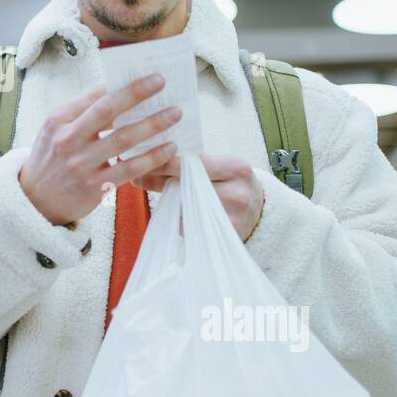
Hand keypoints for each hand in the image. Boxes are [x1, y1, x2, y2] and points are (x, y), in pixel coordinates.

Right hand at [18, 74, 182, 226]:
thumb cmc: (52, 158)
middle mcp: (67, 140)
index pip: (92, 97)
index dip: (120, 85)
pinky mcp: (95, 187)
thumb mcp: (54, 130)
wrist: (35, 200)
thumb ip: (80, 112)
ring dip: (152, 124)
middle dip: (136, 94)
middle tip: (161, 81)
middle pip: (107, 112)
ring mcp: (81, 164)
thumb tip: (115, 89)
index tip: (144, 76)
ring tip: (174, 114)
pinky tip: (169, 148)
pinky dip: (152, 157)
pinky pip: (129, 169)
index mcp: (58, 121)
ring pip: (123, 140)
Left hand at [133, 151, 264, 241]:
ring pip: (185, 207)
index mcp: (237, 168)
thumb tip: (144, 162)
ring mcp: (232, 217)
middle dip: (159, 181)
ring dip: (169, 201)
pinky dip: (180, 219)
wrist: (259, 212)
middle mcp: (237, 193)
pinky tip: (179, 215)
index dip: (165, 162)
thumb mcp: (218, 167)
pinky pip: (189, 226)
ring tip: (162, 195)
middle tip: (137, 178)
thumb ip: (187, 165)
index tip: (141, 159)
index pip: (194, 163)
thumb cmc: (232, 183)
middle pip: (187, 186)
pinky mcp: (224, 237)